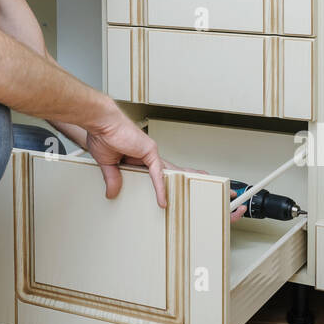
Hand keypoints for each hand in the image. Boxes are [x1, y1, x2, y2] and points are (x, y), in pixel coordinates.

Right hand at [85, 119, 248, 219]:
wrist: (101, 123)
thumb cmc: (105, 137)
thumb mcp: (109, 165)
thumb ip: (113, 180)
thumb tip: (112, 193)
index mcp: (146, 162)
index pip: (170, 176)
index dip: (183, 182)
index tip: (195, 189)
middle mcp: (154, 159)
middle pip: (181, 174)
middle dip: (201, 183)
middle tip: (222, 191)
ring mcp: (153, 155)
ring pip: (176, 174)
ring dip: (190, 184)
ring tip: (206, 194)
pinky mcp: (148, 153)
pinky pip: (156, 174)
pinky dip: (160, 188)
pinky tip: (163, 200)